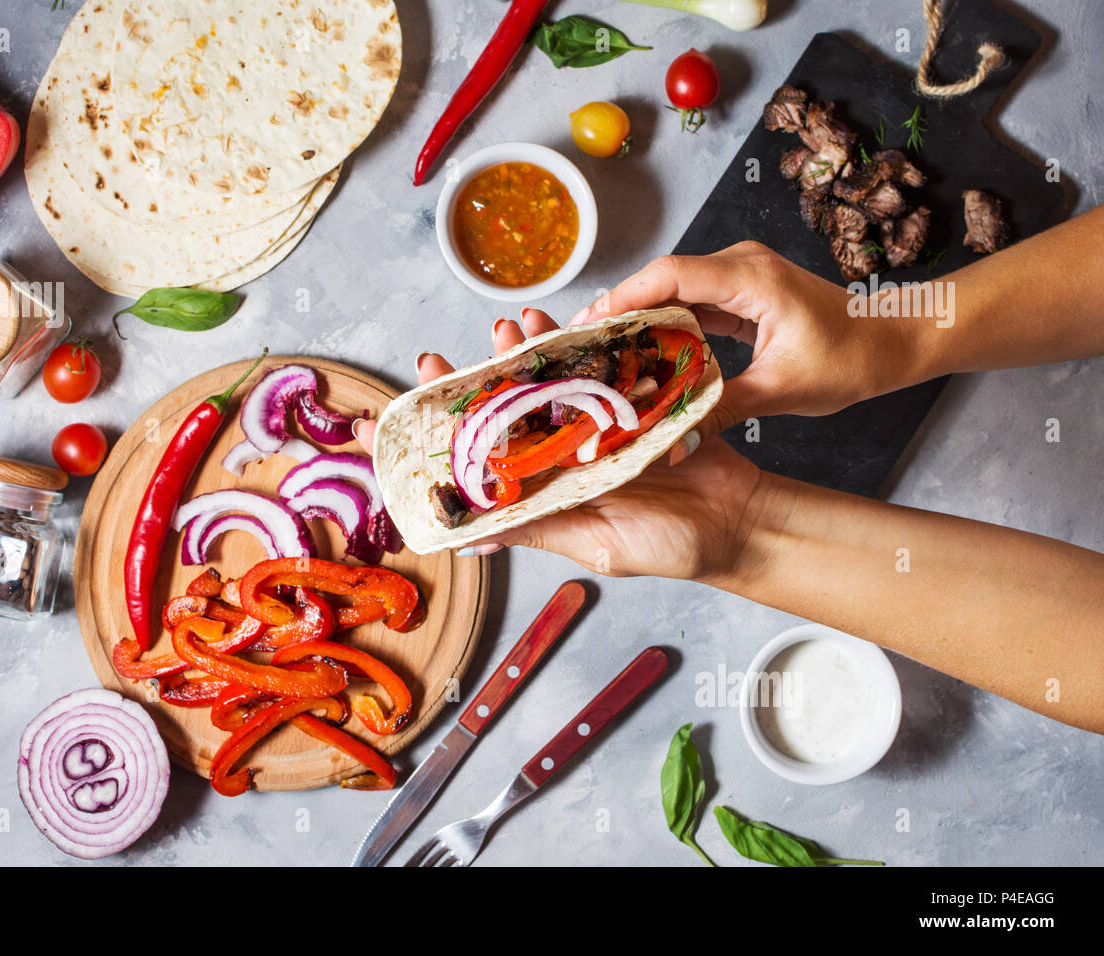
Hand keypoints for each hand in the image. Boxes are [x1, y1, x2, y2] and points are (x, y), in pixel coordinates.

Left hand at [354, 310, 767, 580]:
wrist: (741, 522)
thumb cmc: (671, 547)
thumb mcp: (597, 543)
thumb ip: (539, 528)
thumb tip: (469, 537)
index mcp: (541, 495)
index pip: (466, 473)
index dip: (419, 451)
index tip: (368, 431)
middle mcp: (557, 459)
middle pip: (495, 418)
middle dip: (460, 389)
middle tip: (430, 360)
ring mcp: (590, 429)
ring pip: (538, 386)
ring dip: (514, 356)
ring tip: (500, 328)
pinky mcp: (626, 404)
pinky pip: (588, 369)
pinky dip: (569, 346)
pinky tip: (548, 326)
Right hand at [571, 241, 917, 441]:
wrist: (893, 339)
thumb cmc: (852, 358)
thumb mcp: (783, 392)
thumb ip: (721, 412)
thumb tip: (673, 445)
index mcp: (752, 278)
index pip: (670, 276)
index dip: (623, 298)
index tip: (588, 327)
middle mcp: (741, 265)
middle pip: (661, 278)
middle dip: (618, 310)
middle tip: (579, 347)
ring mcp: (739, 276)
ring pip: (671, 289)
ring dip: (636, 318)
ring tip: (599, 352)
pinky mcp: (739, 292)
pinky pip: (689, 302)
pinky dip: (661, 324)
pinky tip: (639, 352)